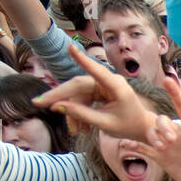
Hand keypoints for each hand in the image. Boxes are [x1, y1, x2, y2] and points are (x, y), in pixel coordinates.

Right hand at [32, 44, 157, 139]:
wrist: (141, 128)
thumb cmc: (128, 126)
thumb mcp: (104, 124)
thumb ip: (82, 114)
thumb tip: (58, 107)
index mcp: (115, 86)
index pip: (95, 71)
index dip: (81, 59)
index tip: (70, 47)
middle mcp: (108, 81)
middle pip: (77, 85)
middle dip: (59, 97)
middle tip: (38, 103)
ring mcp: (102, 85)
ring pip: (77, 95)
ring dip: (72, 113)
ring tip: (76, 132)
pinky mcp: (99, 91)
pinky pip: (82, 99)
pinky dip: (78, 113)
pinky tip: (81, 128)